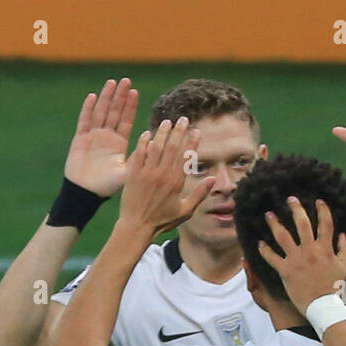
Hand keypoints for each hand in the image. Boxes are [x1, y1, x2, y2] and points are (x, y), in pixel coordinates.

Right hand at [65, 77, 138, 196]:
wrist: (85, 194)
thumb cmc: (107, 187)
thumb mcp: (127, 173)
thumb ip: (140, 160)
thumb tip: (155, 146)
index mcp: (119, 144)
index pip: (126, 121)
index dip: (130, 106)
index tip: (135, 92)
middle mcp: (106, 137)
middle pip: (114, 112)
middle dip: (120, 96)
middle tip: (126, 80)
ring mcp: (93, 136)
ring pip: (100, 112)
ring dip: (106, 97)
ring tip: (112, 82)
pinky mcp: (80, 139)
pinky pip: (84, 121)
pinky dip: (88, 109)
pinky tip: (92, 96)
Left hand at [118, 118, 214, 235]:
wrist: (136, 226)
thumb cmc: (162, 221)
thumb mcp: (185, 211)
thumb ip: (199, 194)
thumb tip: (212, 179)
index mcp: (176, 182)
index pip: (186, 156)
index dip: (192, 141)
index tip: (196, 130)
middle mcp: (162, 175)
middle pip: (172, 147)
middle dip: (179, 131)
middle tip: (183, 119)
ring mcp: (146, 173)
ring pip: (155, 147)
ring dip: (162, 132)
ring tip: (167, 122)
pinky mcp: (133, 174)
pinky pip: (139, 153)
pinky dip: (143, 142)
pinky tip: (147, 134)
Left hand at [255, 198, 345, 310]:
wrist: (323, 305)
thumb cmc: (335, 287)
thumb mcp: (344, 267)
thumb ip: (344, 249)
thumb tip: (343, 235)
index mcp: (325, 249)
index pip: (325, 224)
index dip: (323, 210)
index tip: (318, 201)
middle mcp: (310, 250)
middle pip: (302, 224)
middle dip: (296, 209)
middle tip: (290, 199)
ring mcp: (296, 260)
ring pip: (283, 237)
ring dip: (275, 224)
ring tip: (269, 215)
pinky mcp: (285, 271)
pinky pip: (272, 258)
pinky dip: (264, 250)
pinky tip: (259, 244)